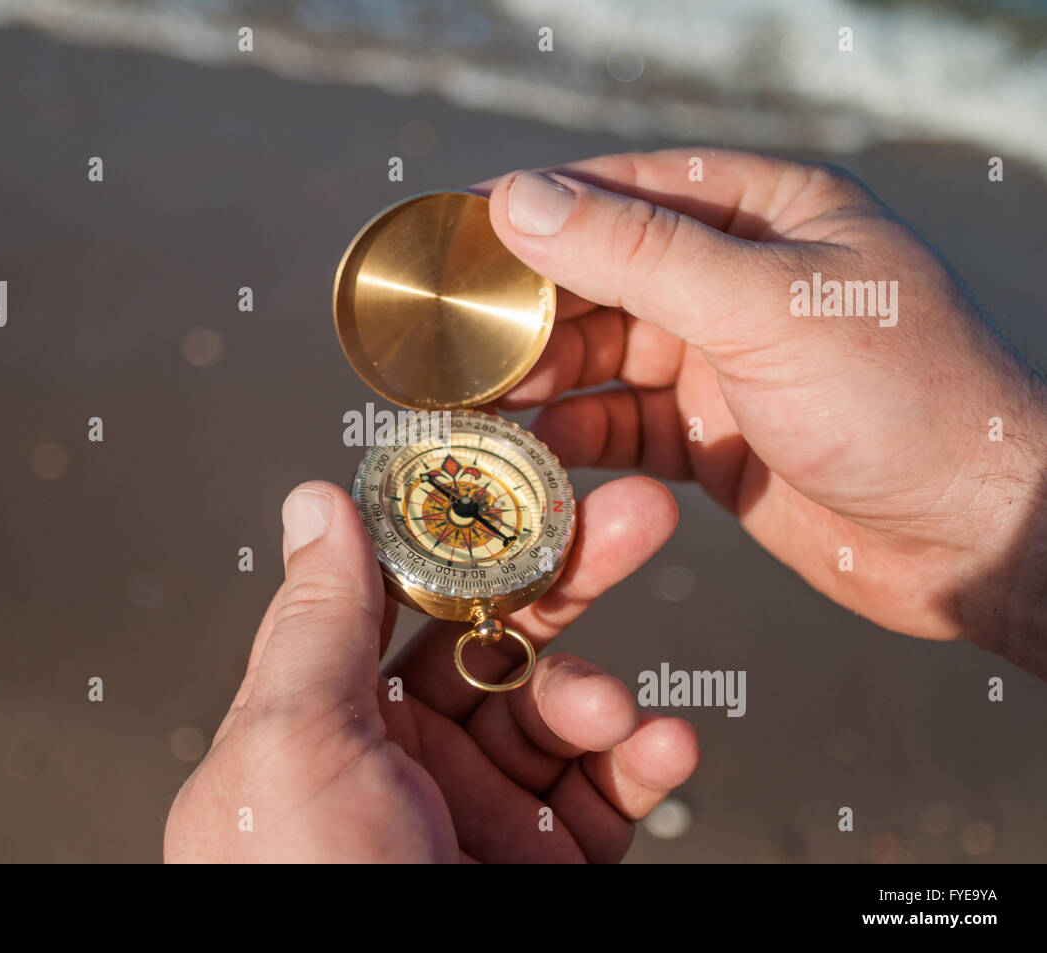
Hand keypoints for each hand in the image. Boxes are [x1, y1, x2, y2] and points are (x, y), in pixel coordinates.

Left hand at [164, 480, 697, 861]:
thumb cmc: (301, 897)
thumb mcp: (290, 747)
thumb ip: (315, 624)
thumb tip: (314, 503)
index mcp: (325, 719)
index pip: (404, 595)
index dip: (464, 533)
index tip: (522, 477)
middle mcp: (402, 759)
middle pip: (499, 637)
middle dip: (570, 577)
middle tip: (637, 520)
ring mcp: (479, 814)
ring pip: (561, 712)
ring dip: (601, 692)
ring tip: (613, 708)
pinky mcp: (548, 866)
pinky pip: (605, 795)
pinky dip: (641, 764)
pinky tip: (658, 748)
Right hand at [484, 149, 1046, 674]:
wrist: (976, 537)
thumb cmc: (903, 398)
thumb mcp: (765, 306)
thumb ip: (638, 252)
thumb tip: (522, 199)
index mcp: (769, 214)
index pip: (630, 190)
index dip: (540, 206)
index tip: (458, 228)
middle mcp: (738, 281)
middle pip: (603, 277)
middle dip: (529, 309)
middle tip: (452, 336)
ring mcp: (722, 362)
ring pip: (602, 356)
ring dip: (541, 378)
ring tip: (475, 399)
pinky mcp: (709, 437)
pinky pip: (621, 426)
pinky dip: (574, 439)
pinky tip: (531, 451)